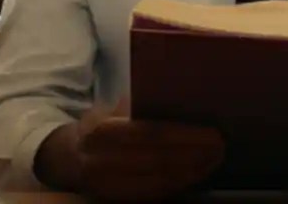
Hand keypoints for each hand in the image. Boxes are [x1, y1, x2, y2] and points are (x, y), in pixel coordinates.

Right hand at [35, 100, 223, 200]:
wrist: (66, 158)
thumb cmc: (100, 126)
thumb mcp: (112, 109)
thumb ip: (139, 105)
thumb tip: (183, 94)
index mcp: (102, 130)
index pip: (151, 133)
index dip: (185, 135)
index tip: (213, 132)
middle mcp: (101, 160)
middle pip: (159, 158)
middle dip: (195, 154)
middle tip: (221, 146)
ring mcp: (107, 184)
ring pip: (159, 181)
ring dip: (193, 171)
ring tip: (215, 160)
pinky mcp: (115, 199)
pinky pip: (154, 194)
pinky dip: (179, 184)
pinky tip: (196, 175)